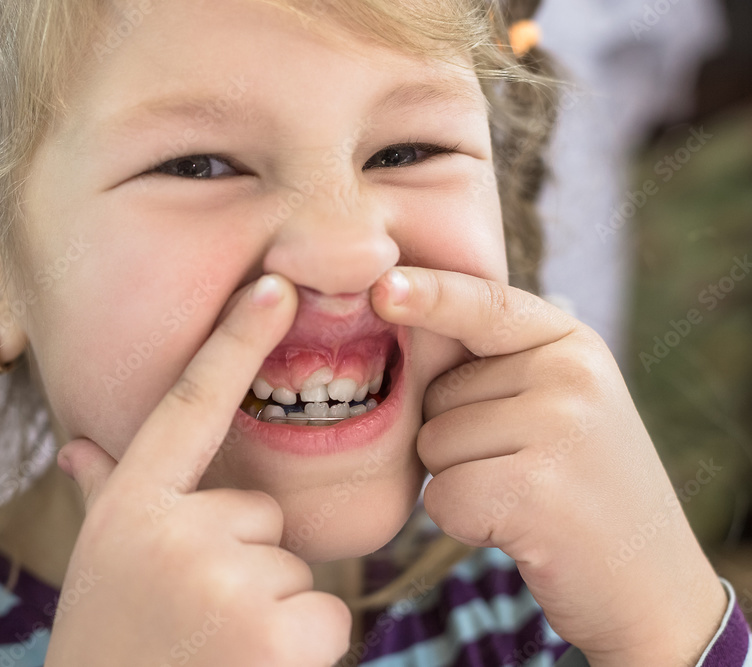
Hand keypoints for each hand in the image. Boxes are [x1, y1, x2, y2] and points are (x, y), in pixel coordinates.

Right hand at [44, 274, 351, 666]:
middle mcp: (175, 532)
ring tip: (217, 651)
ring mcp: (227, 581)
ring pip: (297, 569)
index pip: (189, 406)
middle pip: (263, 513)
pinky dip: (303, 649)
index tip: (274, 281)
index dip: (233, 340)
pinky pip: (328, 616)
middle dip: (247, 561)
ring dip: (273, 610)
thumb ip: (107, 495)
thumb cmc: (111, 646)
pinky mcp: (280, 634)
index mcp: (132, 509)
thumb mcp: (104, 565)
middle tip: (198, 616)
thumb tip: (77, 442)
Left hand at [371, 267, 726, 666]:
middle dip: (457, 436)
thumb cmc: (579, 486)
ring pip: (433, 444)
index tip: (380, 286)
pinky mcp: (537, 492)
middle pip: (437, 392)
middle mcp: (572, 376)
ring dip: (459, 481)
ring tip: (524, 494)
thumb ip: (496, 365)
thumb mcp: (558, 402)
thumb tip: (396, 318)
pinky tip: (519, 528)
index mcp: (573, 344)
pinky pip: (442, 496)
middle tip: (523, 467)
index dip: (428, 292)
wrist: (650, 583)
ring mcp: (560, 430)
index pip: (485, 303)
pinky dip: (464, 521)